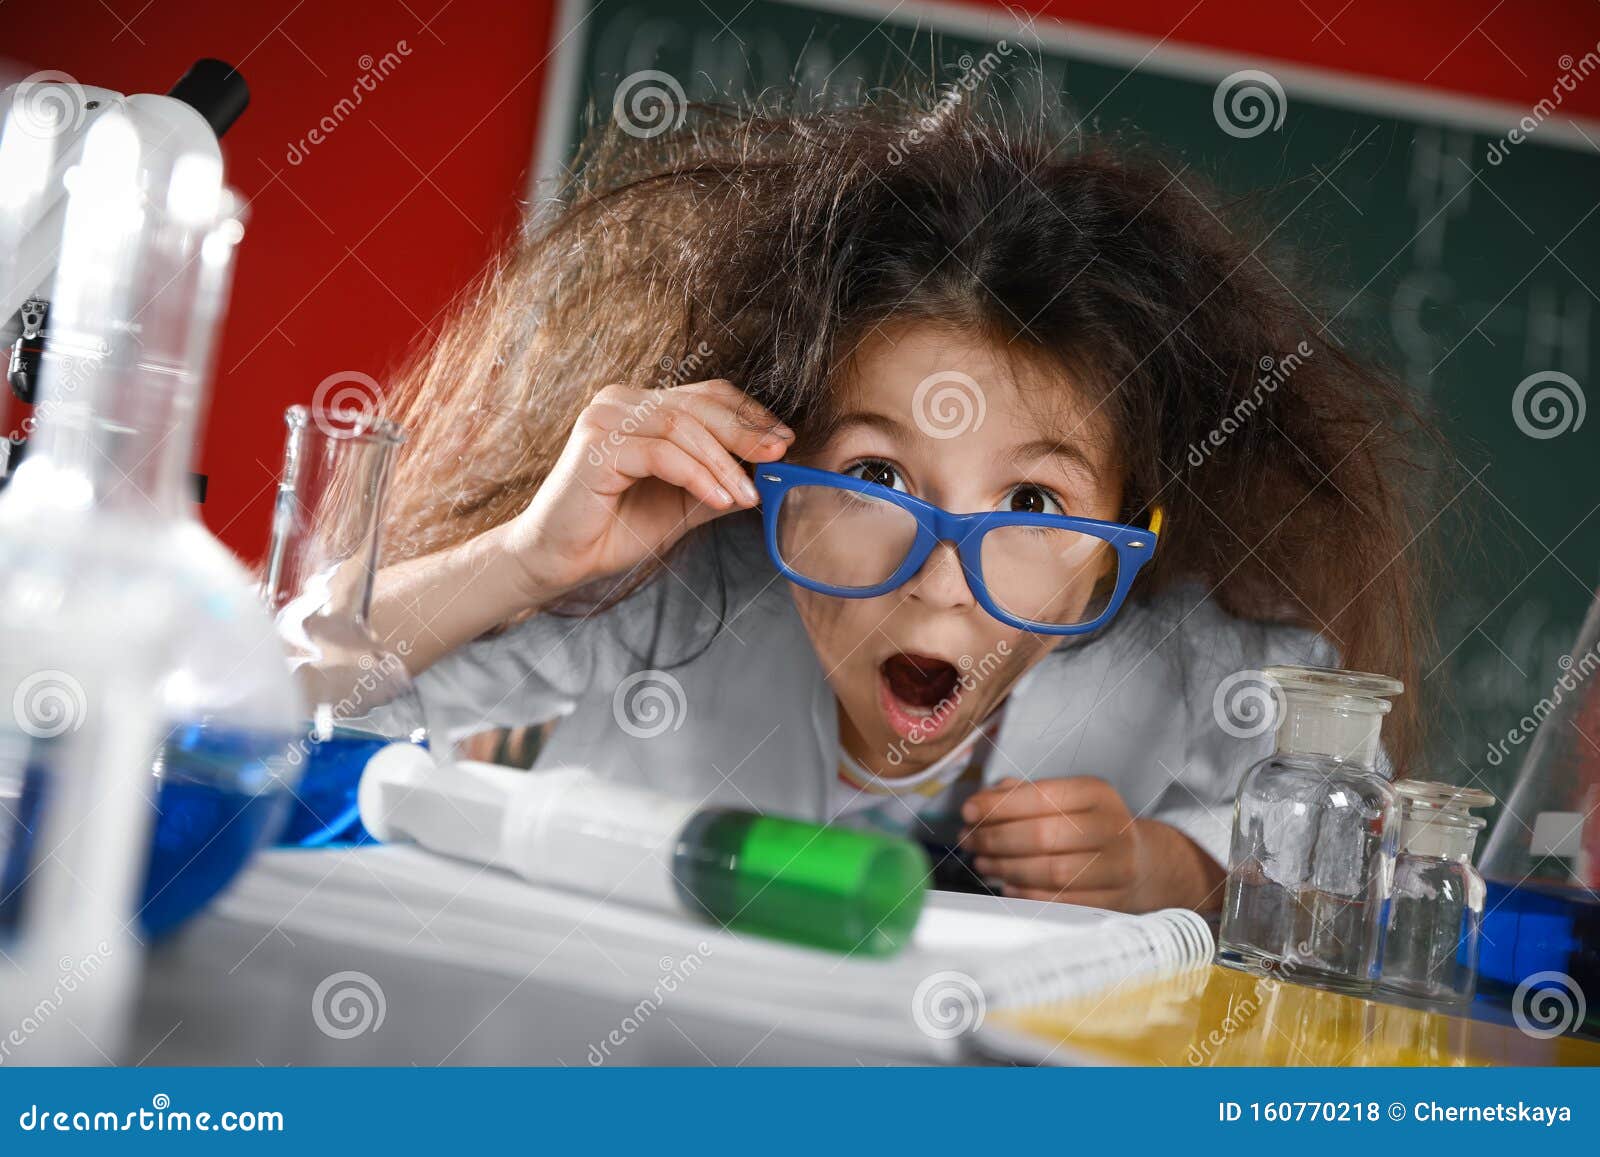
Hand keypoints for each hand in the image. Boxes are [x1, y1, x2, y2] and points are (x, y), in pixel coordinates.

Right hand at [502, 379, 790, 604]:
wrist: (561, 560)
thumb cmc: (616, 528)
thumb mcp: (683, 503)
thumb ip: (720, 481)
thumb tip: (772, 470)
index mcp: (641, 404)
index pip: (707, 394)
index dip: (749, 414)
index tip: (785, 440)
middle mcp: (621, 400)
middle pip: (699, 404)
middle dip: (746, 432)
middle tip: (779, 456)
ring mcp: (605, 418)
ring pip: (684, 426)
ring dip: (724, 463)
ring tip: (748, 495)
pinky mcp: (596, 445)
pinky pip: (662, 453)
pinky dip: (698, 476)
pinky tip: (718, 499)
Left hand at [960, 777, 1145, 909]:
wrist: (1144, 862)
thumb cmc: (1090, 826)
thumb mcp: (1067, 799)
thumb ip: (1022, 795)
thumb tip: (980, 802)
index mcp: (1097, 793)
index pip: (1042, 796)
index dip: (999, 805)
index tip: (967, 811)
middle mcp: (1112, 826)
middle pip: (1043, 835)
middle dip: (995, 839)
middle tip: (969, 841)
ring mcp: (1117, 866)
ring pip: (1051, 871)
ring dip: (1006, 868)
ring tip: (982, 863)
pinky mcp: (1114, 900)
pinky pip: (1062, 901)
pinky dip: (1028, 895)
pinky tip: (1007, 885)